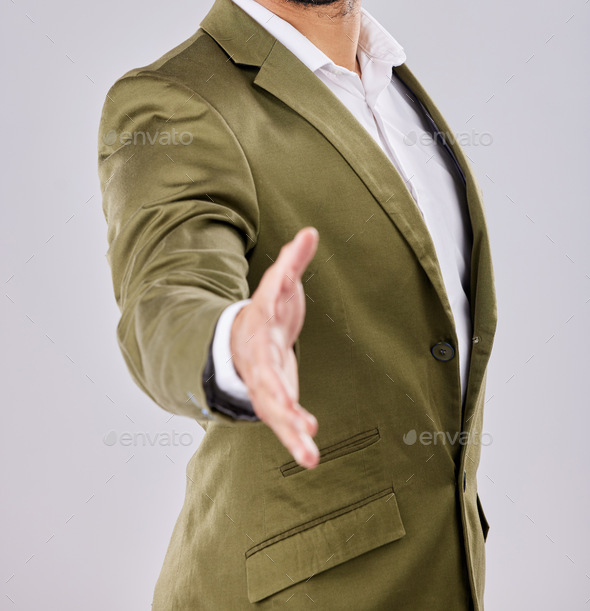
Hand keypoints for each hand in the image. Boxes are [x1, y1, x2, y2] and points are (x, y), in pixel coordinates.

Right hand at [230, 227, 319, 468]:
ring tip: (309, 454)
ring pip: (274, 412)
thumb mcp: (280, 284)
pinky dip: (295, 431)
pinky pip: (283, 419)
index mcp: (259, 325)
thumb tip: (310, 231)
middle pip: (268, 383)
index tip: (279, 326)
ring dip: (290, 432)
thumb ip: (293, 261)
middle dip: (281, 403)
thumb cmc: (268, 311)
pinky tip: (311, 444)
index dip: (272, 327)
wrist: (243, 338)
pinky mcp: (275, 399)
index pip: (266, 322)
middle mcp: (258, 359)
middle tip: (297, 420)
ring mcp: (264, 383)